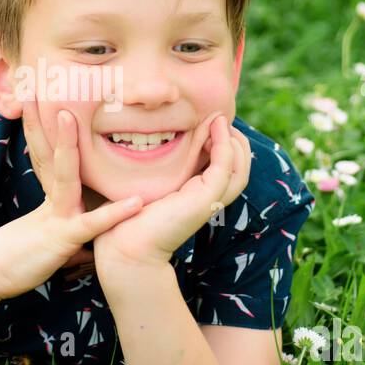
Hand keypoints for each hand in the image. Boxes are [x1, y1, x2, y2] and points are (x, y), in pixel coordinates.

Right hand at [0, 103, 144, 300]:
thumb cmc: (15, 259)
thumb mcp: (45, 237)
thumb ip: (68, 230)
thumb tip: (83, 231)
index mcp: (48, 194)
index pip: (46, 150)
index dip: (43, 121)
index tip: (41, 92)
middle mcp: (51, 198)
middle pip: (47, 150)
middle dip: (44, 117)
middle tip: (40, 82)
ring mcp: (55, 215)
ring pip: (65, 176)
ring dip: (68, 146)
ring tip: (73, 117)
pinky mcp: (62, 239)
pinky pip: (91, 226)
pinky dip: (114, 215)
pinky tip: (137, 202)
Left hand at [92, 112, 250, 273]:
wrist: (124, 248)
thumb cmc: (125, 217)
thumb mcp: (144, 182)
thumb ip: (154, 164)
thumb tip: (142, 136)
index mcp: (197, 194)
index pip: (224, 165)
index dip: (222, 141)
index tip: (207, 121)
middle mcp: (208, 198)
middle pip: (239, 164)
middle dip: (234, 138)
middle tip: (218, 117)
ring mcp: (210, 199)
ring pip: (238, 165)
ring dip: (232, 138)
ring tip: (219, 119)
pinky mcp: (206, 199)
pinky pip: (225, 166)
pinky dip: (224, 144)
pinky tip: (214, 126)